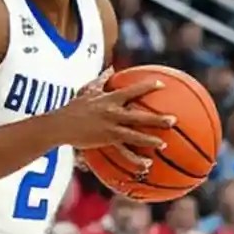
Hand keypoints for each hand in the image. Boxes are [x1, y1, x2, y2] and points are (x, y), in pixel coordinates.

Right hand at [58, 68, 175, 171]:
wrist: (60, 125)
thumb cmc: (73, 107)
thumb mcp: (87, 90)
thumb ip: (101, 80)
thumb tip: (111, 68)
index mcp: (109, 99)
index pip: (132, 91)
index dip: (147, 87)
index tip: (162, 85)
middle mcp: (112, 113)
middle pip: (139, 116)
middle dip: (157, 119)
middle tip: (174, 120)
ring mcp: (110, 128)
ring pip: (134, 136)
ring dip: (150, 140)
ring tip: (164, 144)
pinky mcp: (105, 141)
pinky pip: (123, 152)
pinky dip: (135, 159)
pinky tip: (147, 165)